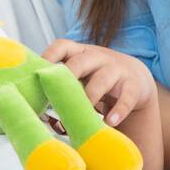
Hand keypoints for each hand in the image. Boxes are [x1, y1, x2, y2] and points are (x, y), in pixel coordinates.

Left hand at [41, 39, 156, 125]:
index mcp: (80, 53)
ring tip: (81, 116)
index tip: (38, 72)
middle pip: (81, 62)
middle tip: (55, 96)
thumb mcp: (81, 73)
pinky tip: (110, 122)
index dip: (49, 56)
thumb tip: (33, 108)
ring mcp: (116, 69)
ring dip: (90, 98)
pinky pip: (127, 97)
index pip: (62, 46)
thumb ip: (62, 83)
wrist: (135, 78)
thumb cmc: (97, 78)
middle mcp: (97, 57)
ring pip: (102, 80)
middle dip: (68, 77)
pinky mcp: (133, 85)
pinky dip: (118, 110)